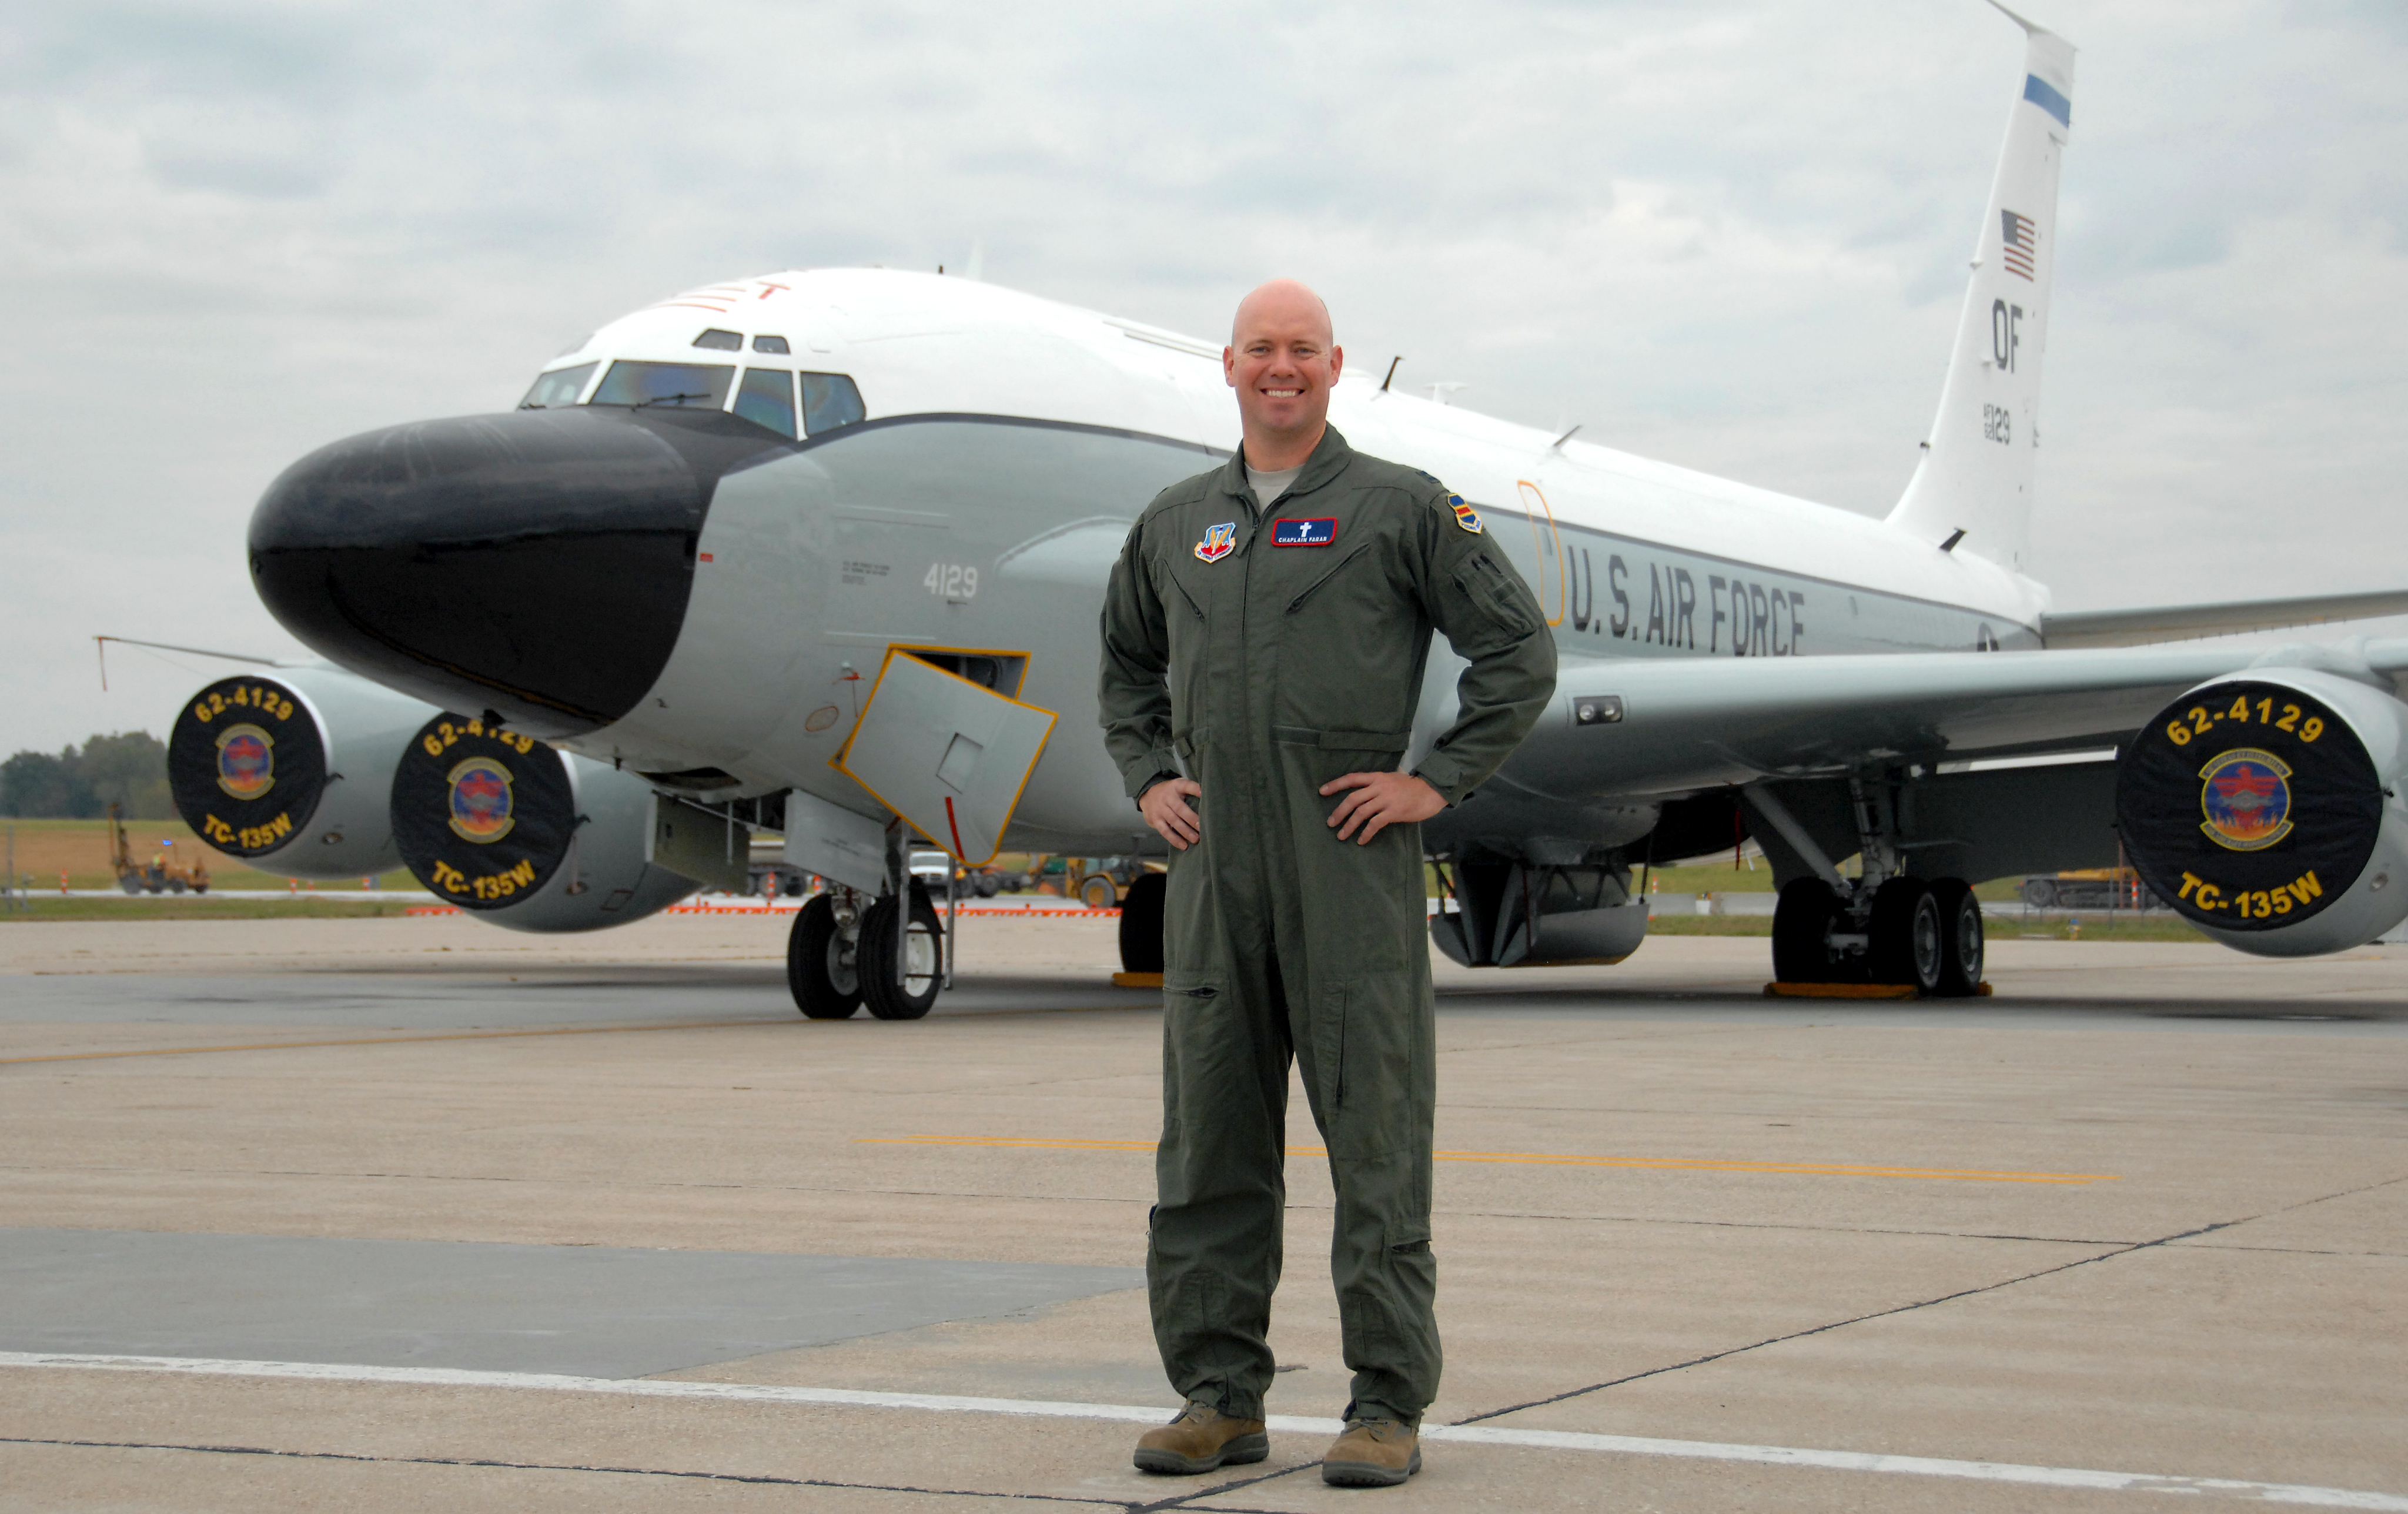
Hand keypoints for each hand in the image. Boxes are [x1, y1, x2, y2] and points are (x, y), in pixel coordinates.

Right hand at [1139, 777, 1203, 850]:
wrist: (1147, 794)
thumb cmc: (1171, 792)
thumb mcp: (1179, 785)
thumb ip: (1192, 790)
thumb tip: (1212, 800)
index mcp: (1176, 786)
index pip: (1186, 786)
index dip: (1195, 789)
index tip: (1204, 794)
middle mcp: (1167, 797)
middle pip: (1180, 808)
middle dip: (1191, 818)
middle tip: (1201, 827)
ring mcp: (1160, 809)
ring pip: (1173, 821)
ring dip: (1185, 831)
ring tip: (1196, 839)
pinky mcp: (1155, 820)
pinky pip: (1165, 831)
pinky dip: (1174, 839)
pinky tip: (1184, 846)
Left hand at [1321, 771, 1445, 844]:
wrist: (1431, 791)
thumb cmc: (1412, 786)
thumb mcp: (1393, 778)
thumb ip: (1378, 783)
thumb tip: (1365, 790)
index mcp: (1377, 777)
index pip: (1352, 779)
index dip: (1336, 784)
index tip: (1321, 791)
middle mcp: (1379, 787)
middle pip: (1352, 799)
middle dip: (1339, 812)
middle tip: (1330, 823)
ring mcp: (1386, 799)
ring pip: (1361, 813)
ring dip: (1349, 825)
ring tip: (1341, 835)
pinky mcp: (1393, 812)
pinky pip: (1375, 824)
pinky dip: (1366, 833)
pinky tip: (1361, 840)